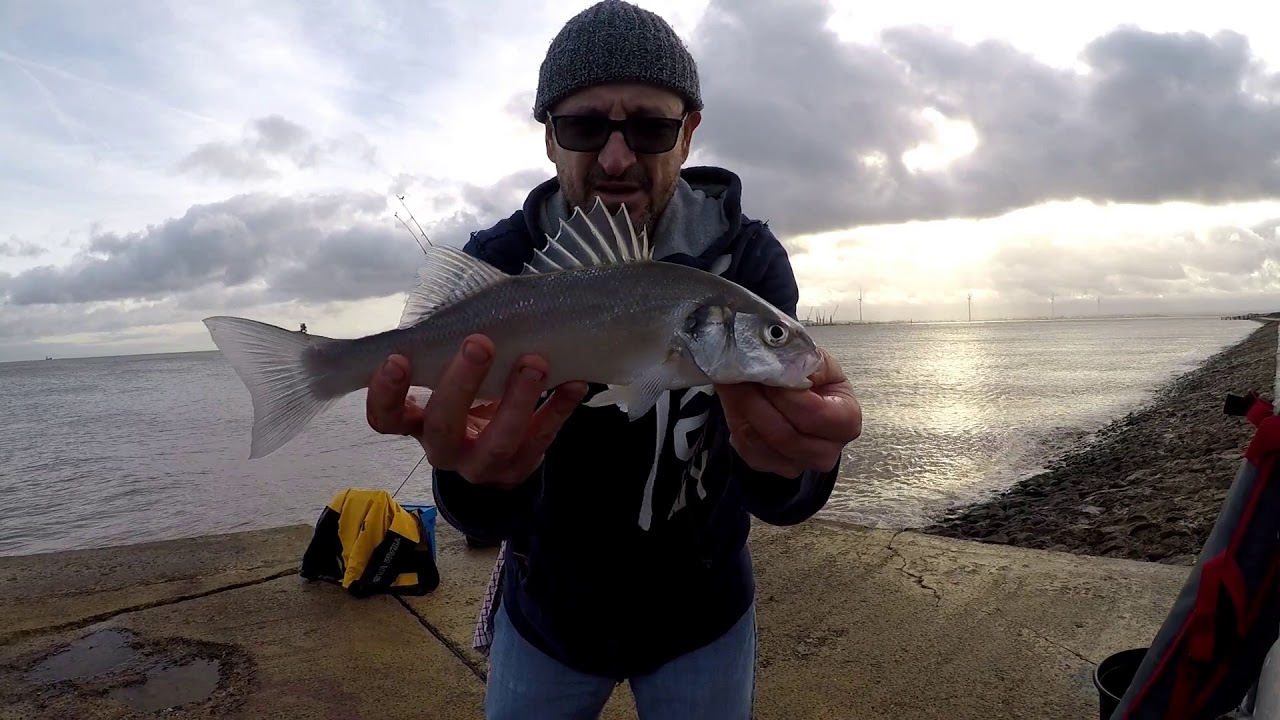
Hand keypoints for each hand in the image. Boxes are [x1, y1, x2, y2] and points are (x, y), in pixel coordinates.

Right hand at [365, 334, 588, 488]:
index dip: (386, 393)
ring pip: (498, 441)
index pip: (386, 417)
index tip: (398, 358)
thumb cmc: (465, 401)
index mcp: (417, 423)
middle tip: (479, 343)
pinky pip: (542, 439)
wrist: (497, 456)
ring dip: (517, 399)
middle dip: (460, 384)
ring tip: (535, 363)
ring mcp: (483, 465)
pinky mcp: (521, 467)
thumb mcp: (446, 379)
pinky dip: (559, 409)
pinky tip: (574, 383)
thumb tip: (458, 279)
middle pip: (442, 426)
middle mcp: (445, 449)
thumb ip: (444, 347)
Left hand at [715, 347, 860, 478]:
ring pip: (760, 442)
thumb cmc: (813, 380)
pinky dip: (737, 421)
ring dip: (742, 408)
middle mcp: (826, 451)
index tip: (766, 372)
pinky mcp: (769, 466)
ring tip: (736, 382)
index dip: (786, 394)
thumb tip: (783, 364)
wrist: (796, 397)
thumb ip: (804, 361)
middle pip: (785, 435)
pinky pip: (745, 448)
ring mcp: (797, 463)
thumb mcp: (817, 362)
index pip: (814, 414)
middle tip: (742, 375)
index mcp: (846, 421)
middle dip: (757, 401)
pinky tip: (737, 401)